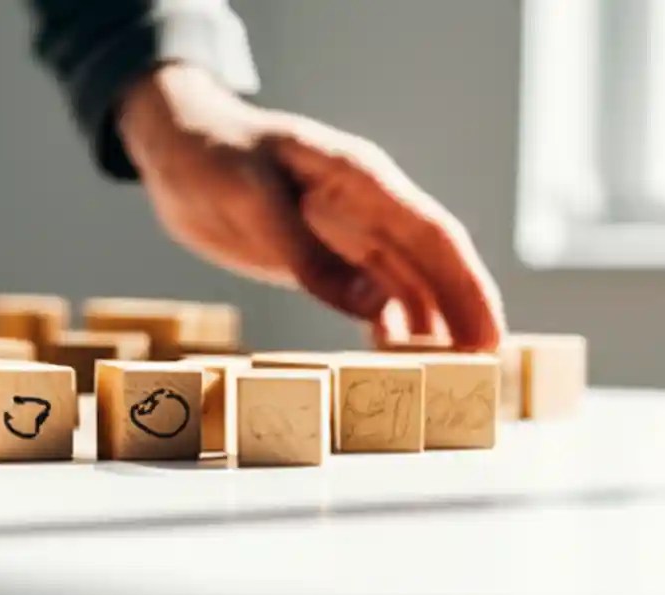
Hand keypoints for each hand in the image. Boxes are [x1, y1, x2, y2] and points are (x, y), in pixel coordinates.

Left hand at [117, 64, 504, 349]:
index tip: (490, 334)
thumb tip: (376, 309)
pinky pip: (368, 292)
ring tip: (444, 376)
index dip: (468, 286)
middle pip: (431, 264)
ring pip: (405, 282)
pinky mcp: (322, 254)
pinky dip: (386, 324)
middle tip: (482, 372)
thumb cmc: (211, 157)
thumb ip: (309, 256)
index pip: (433, 235)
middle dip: (462, 315)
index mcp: (361, 179)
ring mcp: (346, 230)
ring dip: (429, 326)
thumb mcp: (252, 202)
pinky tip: (391, 357)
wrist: (175, 149)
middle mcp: (366, 205)